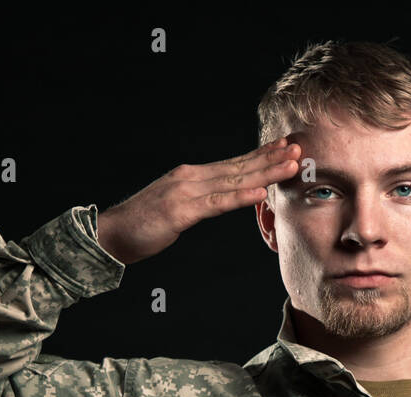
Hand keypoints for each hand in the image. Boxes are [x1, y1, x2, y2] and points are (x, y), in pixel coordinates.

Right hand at [95, 138, 300, 265]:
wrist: (111, 234)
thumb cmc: (143, 225)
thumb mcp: (177, 208)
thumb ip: (199, 200)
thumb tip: (222, 199)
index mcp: (190, 176)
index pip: (233, 164)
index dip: (260, 155)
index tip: (285, 148)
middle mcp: (190, 177)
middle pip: (238, 167)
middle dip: (270, 158)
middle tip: (298, 149)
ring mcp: (185, 192)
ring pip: (233, 181)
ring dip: (264, 173)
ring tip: (289, 166)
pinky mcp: (180, 211)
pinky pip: (215, 204)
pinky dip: (239, 197)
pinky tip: (259, 193)